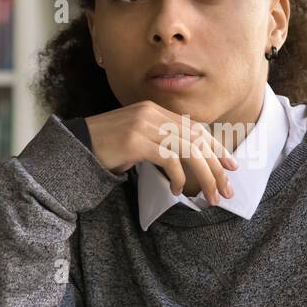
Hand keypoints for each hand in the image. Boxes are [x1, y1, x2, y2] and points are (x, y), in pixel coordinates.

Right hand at [83, 101, 238, 204]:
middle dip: (216, 167)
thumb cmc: (107, 147)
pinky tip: (178, 191)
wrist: (75, 145)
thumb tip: (189, 161)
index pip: (195, 128)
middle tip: (227, 190)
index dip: (216, 148)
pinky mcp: (135, 140)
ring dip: (204, 176)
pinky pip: (168, 159)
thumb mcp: (138, 139)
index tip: (231, 166)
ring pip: (188, 150)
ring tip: (210, 196)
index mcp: (155, 110)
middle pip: (196, 140)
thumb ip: (161, 142)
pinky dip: (178, 177)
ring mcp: (144, 125)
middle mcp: (152, 113)